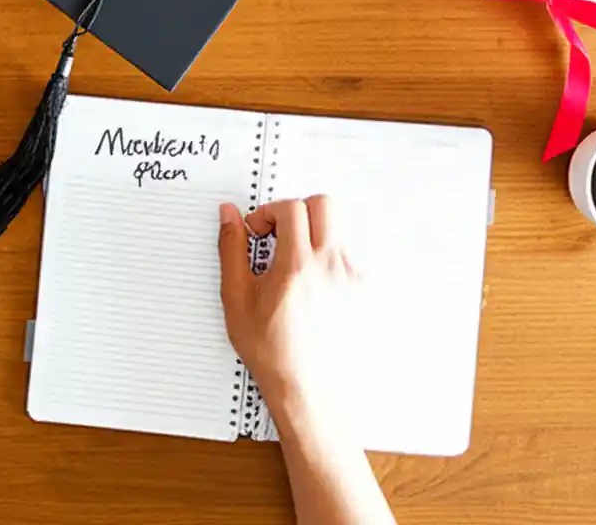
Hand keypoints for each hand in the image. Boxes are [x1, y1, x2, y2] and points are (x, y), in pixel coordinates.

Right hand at [217, 196, 355, 401]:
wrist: (310, 391)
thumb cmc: (274, 352)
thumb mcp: (237, 299)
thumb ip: (231, 249)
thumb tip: (230, 217)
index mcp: (298, 264)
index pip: (291, 207)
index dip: (268, 212)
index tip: (258, 231)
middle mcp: (333, 266)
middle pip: (324, 205)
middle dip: (297, 211)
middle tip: (280, 234)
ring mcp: (354, 278)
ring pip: (338, 231)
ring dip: (314, 237)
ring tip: (295, 268)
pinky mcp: (365, 292)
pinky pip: (350, 258)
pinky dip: (330, 262)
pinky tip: (314, 288)